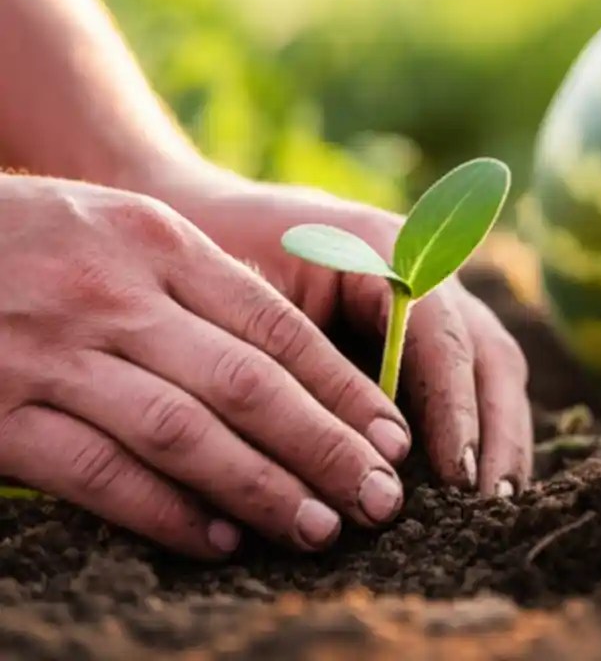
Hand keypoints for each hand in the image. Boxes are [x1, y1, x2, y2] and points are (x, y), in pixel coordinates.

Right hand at [0, 174, 411, 557]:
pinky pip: (97, 473)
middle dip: (325, 447)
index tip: (393, 437)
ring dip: (261, 488)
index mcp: (154, 241)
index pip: (274, 324)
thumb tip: (301, 366)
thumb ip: (200, 285)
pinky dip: (164, 511)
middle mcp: (111, 294)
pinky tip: (219, 540)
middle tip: (381, 499)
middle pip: (245, 383)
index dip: (342, 388)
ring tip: (320, 528)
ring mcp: (50, 355)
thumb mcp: (119, 230)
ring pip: (182, 432)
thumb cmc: (31, 241)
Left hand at [164, 164, 532, 497]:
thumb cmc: (211, 261)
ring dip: (500, 440)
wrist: (199, 220)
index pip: (439, 330)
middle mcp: (426, 269)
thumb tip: (347, 463)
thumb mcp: (241, 309)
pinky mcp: (431, 334)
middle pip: (487, 352)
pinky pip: (478, 383)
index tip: (454, 473)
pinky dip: (482, 436)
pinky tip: (476, 490)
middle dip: (494, 432)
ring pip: (495, 370)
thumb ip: (296, 371)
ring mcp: (437, 300)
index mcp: (381, 247)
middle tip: (488, 504)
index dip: (452, 404)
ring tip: (493, 509)